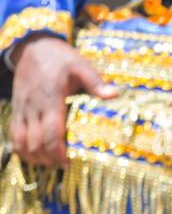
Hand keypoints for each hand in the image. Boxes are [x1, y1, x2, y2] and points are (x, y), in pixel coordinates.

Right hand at [8, 36, 116, 167]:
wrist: (33, 46)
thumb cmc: (61, 58)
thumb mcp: (81, 65)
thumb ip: (96, 82)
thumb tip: (115, 94)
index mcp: (51, 98)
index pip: (50, 132)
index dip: (57, 152)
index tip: (68, 164)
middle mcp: (33, 106)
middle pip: (35, 142)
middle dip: (48, 159)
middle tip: (64, 167)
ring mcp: (23, 108)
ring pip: (20, 141)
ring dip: (33, 156)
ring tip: (50, 165)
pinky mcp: (17, 108)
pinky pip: (13, 133)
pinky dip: (21, 148)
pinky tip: (34, 156)